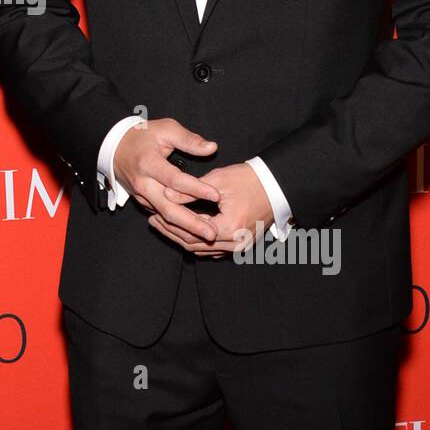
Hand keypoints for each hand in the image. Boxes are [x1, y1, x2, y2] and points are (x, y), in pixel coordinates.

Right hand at [113, 118, 221, 243]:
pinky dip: (177, 225)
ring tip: (207, 234)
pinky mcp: (143, 202)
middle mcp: (144, 184)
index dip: (196, 188)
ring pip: (165, 216)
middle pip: (169, 208)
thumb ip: (189, 140)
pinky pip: (161, 215)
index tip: (215, 195)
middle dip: (191, 223)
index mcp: (149, 163)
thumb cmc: (142, 136)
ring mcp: (142, 196)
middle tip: (212, 232)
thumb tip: (212, 148)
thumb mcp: (165, 129)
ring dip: (186, 228)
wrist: (115, 147)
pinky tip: (194, 230)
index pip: (175, 180)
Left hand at [151, 162, 273, 257]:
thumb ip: (189, 192)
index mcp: (230, 228)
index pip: (191, 232)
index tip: (154, 213)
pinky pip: (214, 249)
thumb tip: (165, 195)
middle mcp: (236, 243)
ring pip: (203, 249)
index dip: (169, 223)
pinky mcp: (242, 244)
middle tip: (154, 221)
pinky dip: (198, 241)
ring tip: (164, 225)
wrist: (275, 184)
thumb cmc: (249, 180)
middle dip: (172, 232)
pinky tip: (185, 230)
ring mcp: (240, 246)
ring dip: (183, 238)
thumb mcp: (217, 181)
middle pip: (195, 245)